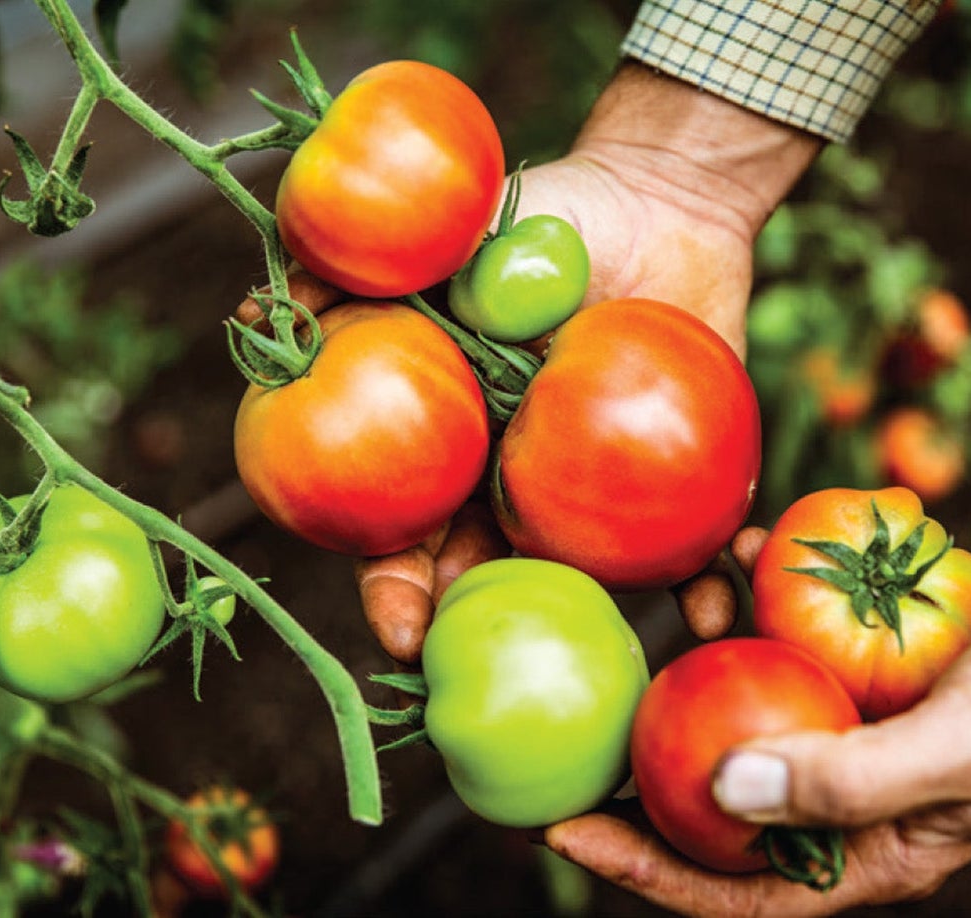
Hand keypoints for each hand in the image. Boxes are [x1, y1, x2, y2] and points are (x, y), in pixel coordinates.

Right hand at [356, 64, 823, 662]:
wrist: (663, 198)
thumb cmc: (549, 217)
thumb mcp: (445, 237)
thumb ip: (357, 272)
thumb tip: (259, 309)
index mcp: (456, 446)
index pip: (406, 535)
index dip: (394, 589)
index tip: (401, 628)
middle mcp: (519, 483)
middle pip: (488, 583)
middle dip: (481, 637)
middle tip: (494, 669)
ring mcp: (597, 491)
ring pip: (582, 584)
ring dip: (589, 630)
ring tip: (608, 655)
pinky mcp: (678, 482)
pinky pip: (689, 549)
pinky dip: (700, 586)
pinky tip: (710, 613)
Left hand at [544, 513, 970, 916]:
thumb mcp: (966, 745)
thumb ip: (849, 779)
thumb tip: (723, 793)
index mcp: (876, 845)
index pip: (737, 886)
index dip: (643, 866)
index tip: (559, 829)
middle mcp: (857, 791)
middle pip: (726, 794)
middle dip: (650, 758)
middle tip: (581, 712)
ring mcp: (862, 720)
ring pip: (753, 698)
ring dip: (712, 646)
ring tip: (693, 591)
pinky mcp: (873, 658)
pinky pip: (794, 631)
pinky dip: (766, 591)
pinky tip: (750, 547)